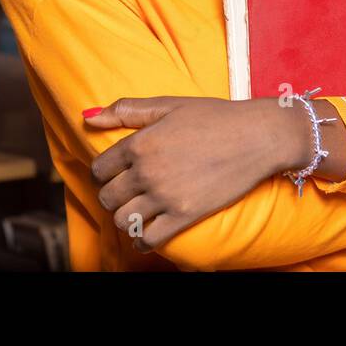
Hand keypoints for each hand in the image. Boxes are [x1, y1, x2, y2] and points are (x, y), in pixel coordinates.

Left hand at [84, 96, 309, 253]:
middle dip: (112, 196)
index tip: (114, 174)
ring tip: (136, 211)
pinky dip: (142, 240)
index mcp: (140, 143)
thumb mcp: (169, 105)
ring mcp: (166, 195)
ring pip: (122, 220)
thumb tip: (88, 116)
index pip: (99, 169)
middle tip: (126, 193)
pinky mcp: (185, 215)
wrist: (257, 136)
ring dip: (124, 218)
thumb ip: (126, 110)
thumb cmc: (215, 116)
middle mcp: (148, 171)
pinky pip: (149, 238)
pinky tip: (146, 233)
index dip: (103, 173)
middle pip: (107, 197)